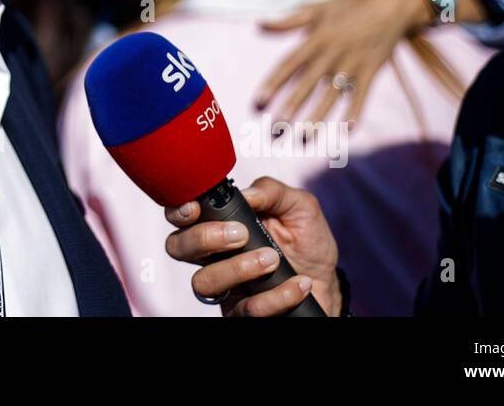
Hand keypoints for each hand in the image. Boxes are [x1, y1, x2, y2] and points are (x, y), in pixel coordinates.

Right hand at [165, 177, 341, 315]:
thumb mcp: (299, 206)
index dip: (178, 211)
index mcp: (221, 222)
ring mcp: (225, 285)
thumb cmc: (307, 241)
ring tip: (273, 259)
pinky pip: (244, 310)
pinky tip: (298, 285)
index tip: (195, 208)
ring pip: (203, 282)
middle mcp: (214, 254)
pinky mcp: (240, 311)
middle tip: (240, 234)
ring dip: (238, 268)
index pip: (181, 216)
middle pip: (177, 247)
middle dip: (204, 238)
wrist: (327, 282)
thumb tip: (244, 194)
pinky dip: (275, 297)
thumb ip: (270, 192)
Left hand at [254, 0, 427, 125]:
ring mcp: (352, 64)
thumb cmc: (349, 5)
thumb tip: (259, 24)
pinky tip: (346, 131)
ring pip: (332, 95)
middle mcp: (331, 54)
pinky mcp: (371, 71)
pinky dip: (355, 111)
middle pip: (307, 85)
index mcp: (315, 39)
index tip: (258, 103)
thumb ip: (287, 21)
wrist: (391, 3)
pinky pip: (362, 95)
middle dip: (291, 108)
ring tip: (304, 139)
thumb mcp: (316, 8)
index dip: (273, 83)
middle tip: (275, 131)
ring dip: (318, 118)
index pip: (289, 64)